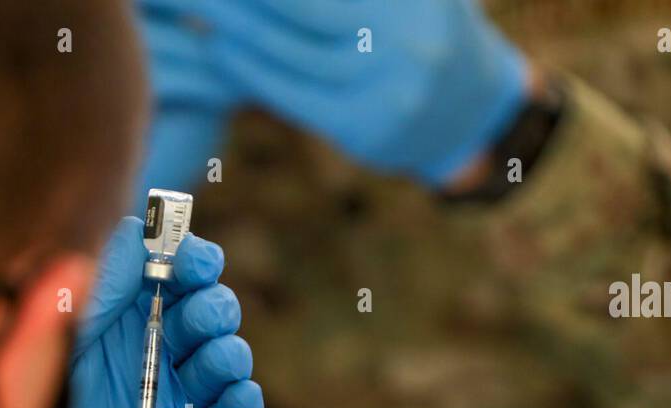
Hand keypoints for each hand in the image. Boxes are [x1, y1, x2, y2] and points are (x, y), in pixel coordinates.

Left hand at [11, 218, 261, 407]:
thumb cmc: (39, 406)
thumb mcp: (65, 332)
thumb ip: (103, 282)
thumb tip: (141, 231)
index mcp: (131, 318)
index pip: (180, 276)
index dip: (195, 261)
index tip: (194, 261)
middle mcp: (160, 352)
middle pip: (211, 313)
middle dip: (212, 308)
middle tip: (195, 315)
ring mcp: (179, 398)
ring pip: (228, 360)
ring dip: (227, 351)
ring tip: (209, 358)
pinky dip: (242, 402)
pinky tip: (232, 394)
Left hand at [146, 0, 527, 186]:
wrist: (475, 114)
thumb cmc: (429, 30)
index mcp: (409, 3)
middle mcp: (401, 44)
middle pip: (297, 10)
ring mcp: (381, 93)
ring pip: (286, 54)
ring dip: (232, 28)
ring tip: (196, 6)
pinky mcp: (360, 132)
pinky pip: (290, 96)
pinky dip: (250, 72)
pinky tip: (221, 50)